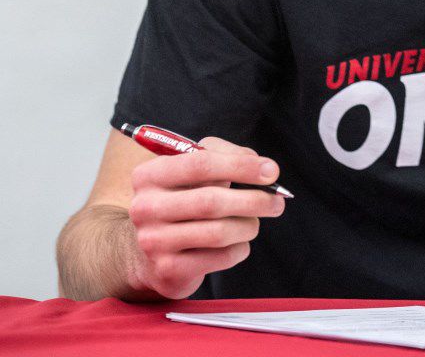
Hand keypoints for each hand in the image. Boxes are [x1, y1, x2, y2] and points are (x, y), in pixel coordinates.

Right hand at [126, 137, 285, 298]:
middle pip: (211, 202)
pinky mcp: (168, 270)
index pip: (200, 164)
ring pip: (219, 232)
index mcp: (149, 175)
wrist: (149, 251)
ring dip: (248, 226)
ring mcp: (153, 241)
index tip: (271, 171)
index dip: (241, 166)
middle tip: (278, 201)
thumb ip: (228, 155)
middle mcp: (144, 208)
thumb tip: (266, 169)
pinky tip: (235, 243)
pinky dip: (239, 248)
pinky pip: (221, 257)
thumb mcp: (196, 169)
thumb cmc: (184, 199)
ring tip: (253, 222)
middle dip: (254, 200)